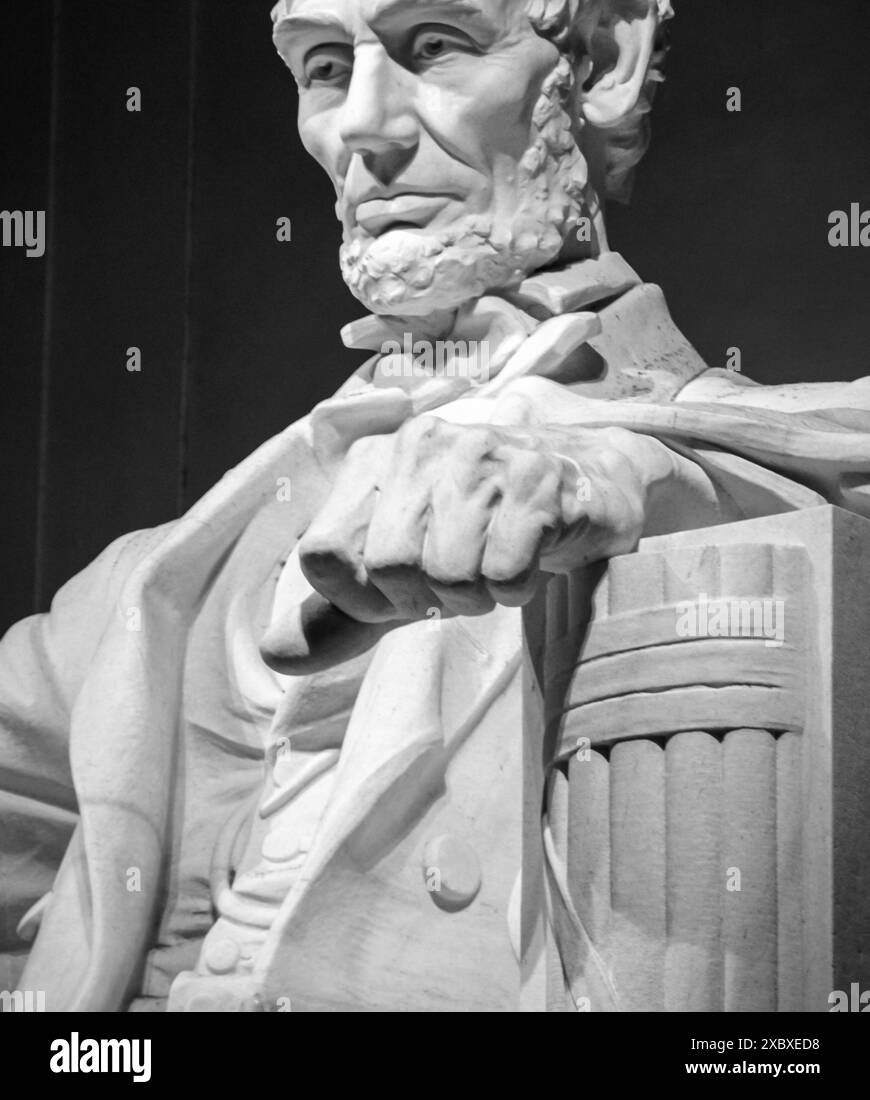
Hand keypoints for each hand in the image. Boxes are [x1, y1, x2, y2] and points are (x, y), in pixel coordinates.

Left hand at [298, 414, 676, 621]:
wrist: (587, 486)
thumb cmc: (482, 533)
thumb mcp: (401, 577)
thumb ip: (337, 615)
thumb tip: (274, 655)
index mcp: (374, 460)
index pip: (322, 553)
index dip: (357, 597)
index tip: (396, 595)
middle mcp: (421, 444)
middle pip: (388, 567)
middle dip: (428, 597)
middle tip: (460, 579)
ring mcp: (482, 455)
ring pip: (448, 572)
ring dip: (479, 594)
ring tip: (497, 564)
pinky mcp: (538, 479)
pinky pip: (505, 573)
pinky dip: (519, 586)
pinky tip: (531, 556)